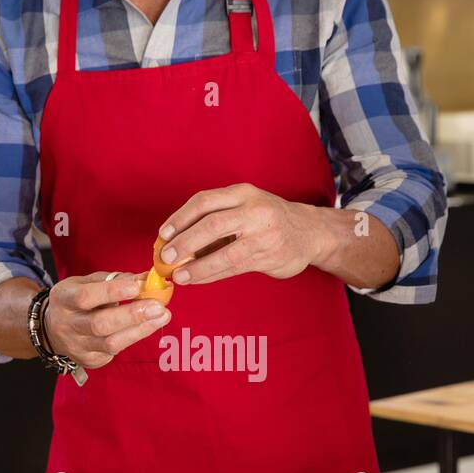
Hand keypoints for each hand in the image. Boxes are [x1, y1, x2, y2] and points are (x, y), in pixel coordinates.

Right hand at [43, 272, 169, 368]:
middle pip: (100, 324)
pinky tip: (149, 326)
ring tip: (162, 316)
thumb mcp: (87, 283)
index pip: (86, 296)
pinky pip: (115, 351)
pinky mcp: (90, 360)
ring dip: (140, 330)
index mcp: (64, 299)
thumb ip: (115, 280)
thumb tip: (146, 278)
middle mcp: (68, 325)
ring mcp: (78, 346)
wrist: (53, 330)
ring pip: (111, 343)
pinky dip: (134, 337)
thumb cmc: (77, 300)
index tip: (138, 285)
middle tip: (158, 306)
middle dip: (132, 315)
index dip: (113, 292)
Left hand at [157, 183, 329, 284]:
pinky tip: (197, 279)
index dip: (180, 218)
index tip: (163, 234)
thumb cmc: (268, 218)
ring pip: (224, 252)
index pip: (204, 202)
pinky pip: (233, 268)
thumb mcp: (245, 206)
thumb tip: (175, 240)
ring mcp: (263, 235)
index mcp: (243, 193)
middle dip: (184, 242)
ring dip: (197, 266)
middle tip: (166, 257)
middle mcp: (254, 210)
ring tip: (179, 275)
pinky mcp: (269, 256)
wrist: (310, 231)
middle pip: (212, 225)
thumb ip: (215, 219)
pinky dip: (211, 275)